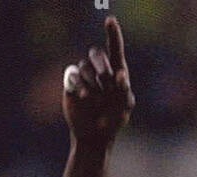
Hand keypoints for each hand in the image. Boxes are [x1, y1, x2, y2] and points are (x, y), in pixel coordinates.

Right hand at [62, 17, 134, 146]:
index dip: (112, 33)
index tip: (110, 20)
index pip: (115, 48)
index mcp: (116, 71)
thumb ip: (124, 91)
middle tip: (107, 84)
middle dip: (102, 68)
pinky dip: (79, 84)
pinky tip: (84, 97)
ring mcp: (85, 76)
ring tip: (95, 101)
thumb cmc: (112, 121)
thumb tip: (121, 73)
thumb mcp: (123, 108)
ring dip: (91, 83)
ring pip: (85, 66)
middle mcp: (100, 70)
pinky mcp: (72, 83)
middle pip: (97, 54)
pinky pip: (73, 74)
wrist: (95, 135)